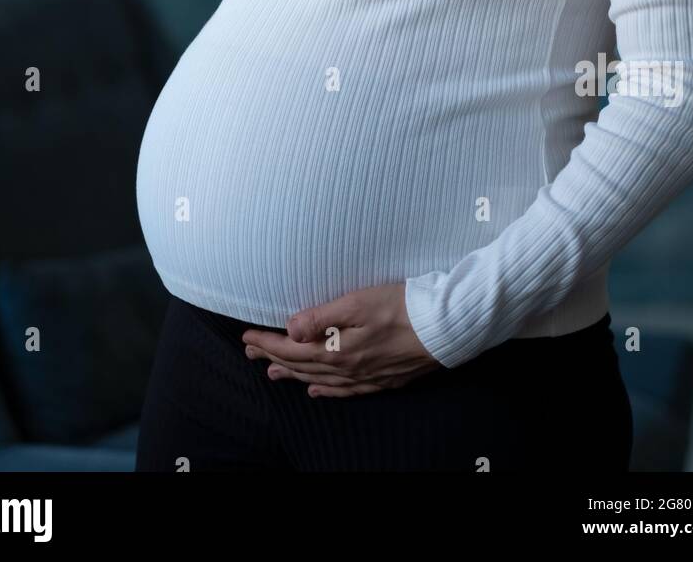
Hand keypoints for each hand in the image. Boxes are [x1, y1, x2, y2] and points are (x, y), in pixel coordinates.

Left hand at [241, 282, 441, 397]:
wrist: (445, 327)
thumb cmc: (403, 306)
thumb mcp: (358, 301)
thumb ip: (322, 316)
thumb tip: (289, 329)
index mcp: (338, 349)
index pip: (292, 349)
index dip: (267, 343)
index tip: (247, 338)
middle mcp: (348, 368)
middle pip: (302, 366)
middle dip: (273, 358)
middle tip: (250, 353)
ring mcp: (365, 377)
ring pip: (319, 380)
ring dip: (293, 375)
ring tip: (272, 373)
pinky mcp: (382, 379)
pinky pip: (344, 391)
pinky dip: (325, 391)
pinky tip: (316, 391)